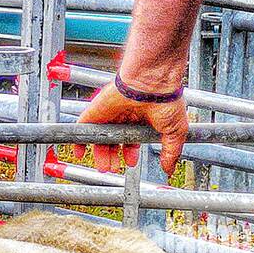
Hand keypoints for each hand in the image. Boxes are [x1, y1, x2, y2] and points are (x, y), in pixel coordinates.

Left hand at [74, 82, 188, 176]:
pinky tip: (79, 153)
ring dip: (100, 155)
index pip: (131, 140)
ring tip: (104, 167)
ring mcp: (109, 114)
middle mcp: (125, 116)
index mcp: (143, 118)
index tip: (129, 162)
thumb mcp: (174, 131)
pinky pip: (83, 128)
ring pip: (101, 137)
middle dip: (113, 157)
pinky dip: (80, 141)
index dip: (129, 153)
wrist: (151, 83)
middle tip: (112, 168)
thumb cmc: (165, 100)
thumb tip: (169, 169)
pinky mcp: (96, 112)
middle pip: (114, 141)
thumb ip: (171, 152)